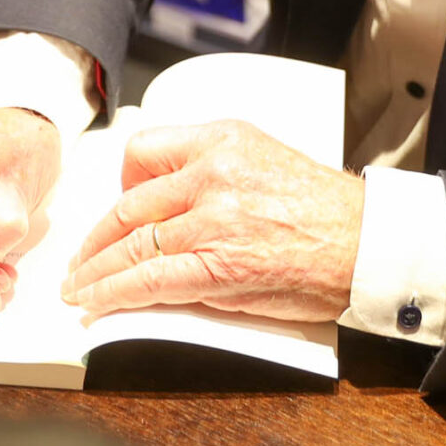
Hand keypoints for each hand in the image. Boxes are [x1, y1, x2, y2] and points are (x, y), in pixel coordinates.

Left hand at [62, 121, 364, 324]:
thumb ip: (212, 173)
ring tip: (78, 287)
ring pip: (130, 244)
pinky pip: (148, 280)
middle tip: (81, 257)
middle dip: (95, 238)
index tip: (116, 206)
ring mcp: (212, 221)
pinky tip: (97, 304)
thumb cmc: (325, 210)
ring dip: (95, 271)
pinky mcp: (216, 267)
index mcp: (221, 141)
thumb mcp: (263, 159)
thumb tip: (166, 207)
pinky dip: (114, 295)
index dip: (121, 184)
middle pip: (129, 205)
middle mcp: (211, 174)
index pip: (144, 152)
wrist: (366, 243)